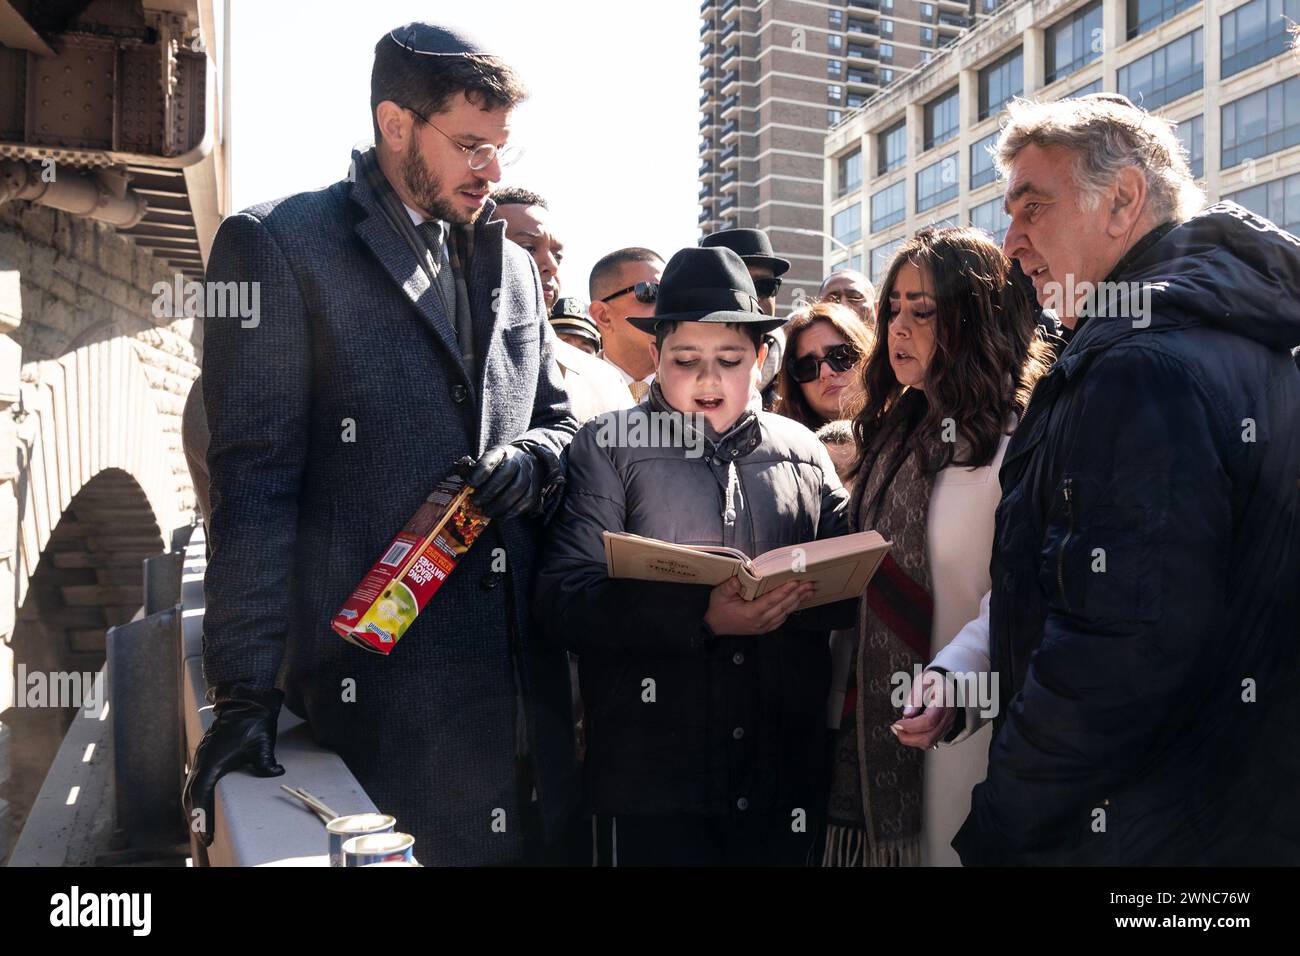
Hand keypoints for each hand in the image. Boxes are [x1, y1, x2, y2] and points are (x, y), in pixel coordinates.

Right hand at [182, 686, 284, 846]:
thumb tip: (277, 773)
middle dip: (195, 818)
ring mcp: (202, 757)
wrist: (245, 700)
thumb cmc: (254, 722)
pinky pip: (194, 780)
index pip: (201, 794)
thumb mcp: (263, 743)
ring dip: (193, 808)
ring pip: (190, 788)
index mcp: (213, 760)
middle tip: (205, 838)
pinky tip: (200, 804)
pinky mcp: (205, 755)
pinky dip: (194, 796)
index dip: (202, 816)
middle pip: (191, 795)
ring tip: (201, 827)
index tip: (207, 835)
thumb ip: (266, 762)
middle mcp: (203, 760)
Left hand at [464, 443, 541, 518]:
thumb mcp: (490, 460)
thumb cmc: (502, 464)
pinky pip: (527, 500)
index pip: (492, 458)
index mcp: (502, 451)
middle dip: (489, 491)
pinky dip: (514, 511)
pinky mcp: (535, 487)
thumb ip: (476, 469)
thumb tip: (462, 480)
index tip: (470, 483)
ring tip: (487, 512)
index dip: (481, 471)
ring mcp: (529, 473)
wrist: (529, 459)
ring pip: (517, 489)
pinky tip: (502, 516)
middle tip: (476, 502)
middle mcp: (518, 460)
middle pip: (506, 474)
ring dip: (501, 504)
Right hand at [704, 577, 814, 635]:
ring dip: (797, 601)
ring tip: (808, 592)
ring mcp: (763, 626)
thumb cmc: (718, 610)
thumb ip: (729, 587)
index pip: (772, 600)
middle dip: (798, 594)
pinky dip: (790, 610)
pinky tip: (797, 602)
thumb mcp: (719, 595)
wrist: (714, 627)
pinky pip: (781, 619)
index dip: (785, 590)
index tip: (796, 582)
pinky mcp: (764, 628)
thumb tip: (738, 579)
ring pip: (785, 613)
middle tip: (809, 584)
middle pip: (783, 606)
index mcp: (751, 612)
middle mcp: (760, 621)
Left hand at [891, 668, 955, 749]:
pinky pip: (931, 741)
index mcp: (944, 702)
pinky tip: (907, 731)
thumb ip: (915, 697)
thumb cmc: (934, 680)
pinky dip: (917, 740)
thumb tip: (906, 714)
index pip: (929, 721)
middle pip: (929, 737)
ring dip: (911, 740)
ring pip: (929, 742)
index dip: (910, 726)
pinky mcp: (944, 730)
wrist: (949, 683)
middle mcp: (948, 717)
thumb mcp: (923, 681)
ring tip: (898, 729)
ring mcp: (948, 725)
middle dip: (908, 737)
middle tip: (894, 728)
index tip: (896, 723)